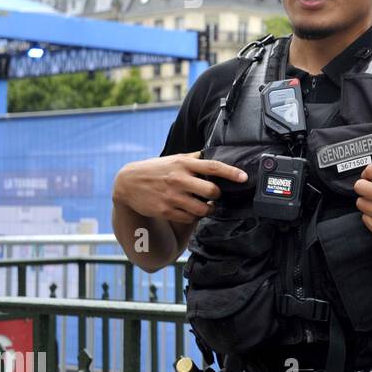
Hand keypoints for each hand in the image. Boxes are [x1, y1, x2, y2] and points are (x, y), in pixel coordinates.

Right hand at [113, 151, 245, 224]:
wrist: (128, 182)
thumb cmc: (156, 169)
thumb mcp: (174, 158)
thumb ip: (194, 158)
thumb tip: (215, 154)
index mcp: (184, 164)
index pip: (213, 167)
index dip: (232, 173)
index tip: (244, 177)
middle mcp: (179, 179)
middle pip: (212, 191)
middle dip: (218, 195)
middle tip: (215, 195)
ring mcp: (172, 196)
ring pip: (203, 209)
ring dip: (209, 209)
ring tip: (206, 205)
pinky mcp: (165, 210)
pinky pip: (189, 218)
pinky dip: (194, 217)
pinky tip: (191, 211)